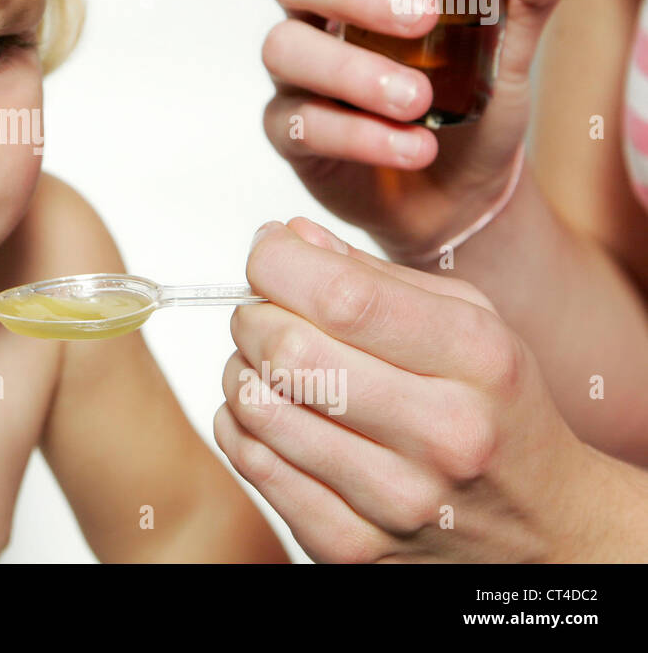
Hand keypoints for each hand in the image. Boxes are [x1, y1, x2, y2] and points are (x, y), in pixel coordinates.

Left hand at [213, 216, 613, 561]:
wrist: (545, 530)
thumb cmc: (496, 410)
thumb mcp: (470, 323)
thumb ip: (374, 276)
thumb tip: (288, 238)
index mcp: (476, 359)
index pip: (341, 296)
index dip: (276, 263)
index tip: (268, 255)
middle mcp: (441, 432)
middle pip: (288, 351)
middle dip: (253, 315)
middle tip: (263, 312)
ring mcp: (395, 499)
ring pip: (257, 408)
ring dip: (241, 370)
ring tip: (267, 364)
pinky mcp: (351, 547)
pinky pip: (252, 465)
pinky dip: (241, 426)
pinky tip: (274, 414)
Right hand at [262, 0, 578, 261]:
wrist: (463, 190)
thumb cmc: (469, 98)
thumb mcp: (509, 40)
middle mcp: (312, 14)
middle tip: (421, 14)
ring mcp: (296, 74)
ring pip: (284, 49)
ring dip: (352, 70)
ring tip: (418, 100)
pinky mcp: (292, 134)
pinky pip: (298, 125)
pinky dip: (357, 136)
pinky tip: (412, 146)